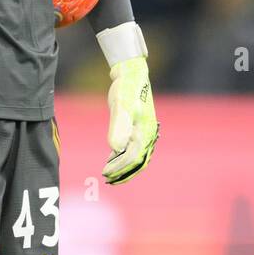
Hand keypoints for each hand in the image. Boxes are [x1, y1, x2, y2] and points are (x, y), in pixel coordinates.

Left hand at [103, 57, 158, 184]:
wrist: (132, 74)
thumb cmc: (126, 88)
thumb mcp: (120, 105)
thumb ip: (118, 126)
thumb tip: (116, 148)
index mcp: (145, 132)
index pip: (133, 157)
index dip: (119, 167)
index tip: (105, 172)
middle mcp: (148, 135)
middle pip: (138, 162)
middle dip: (124, 173)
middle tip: (108, 180)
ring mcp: (145, 132)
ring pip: (138, 157)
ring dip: (125, 168)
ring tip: (110, 174)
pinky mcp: (139, 128)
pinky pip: (134, 149)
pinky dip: (124, 157)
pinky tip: (111, 158)